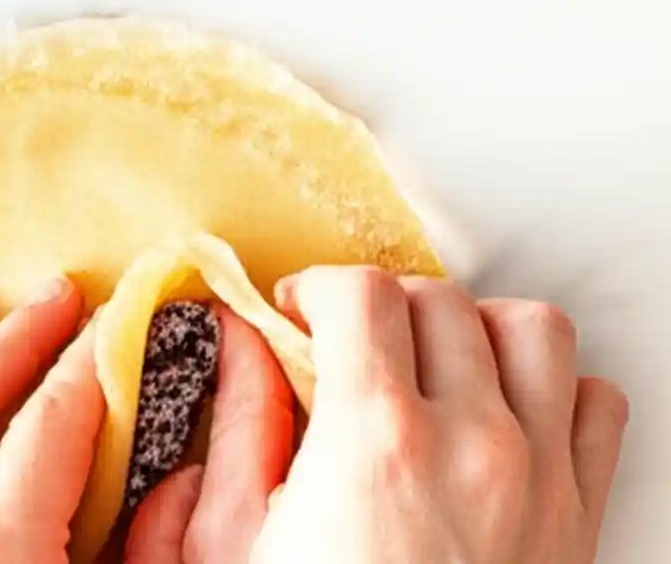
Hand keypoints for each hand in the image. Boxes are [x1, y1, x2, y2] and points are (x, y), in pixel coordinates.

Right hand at [247, 268, 629, 563]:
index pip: (360, 293)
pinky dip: (553, 388)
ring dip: (474, 328)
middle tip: (347, 345)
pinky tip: (501, 411)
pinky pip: (595, 402)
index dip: (315, 290)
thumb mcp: (234, 539)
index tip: (298, 315)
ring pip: (531, 329)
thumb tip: (240, 341)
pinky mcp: (579, 515)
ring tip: (431, 364)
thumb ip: (239, 422)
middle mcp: (472, 442)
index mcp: (373, 438)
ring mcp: (540, 476)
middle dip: (379, 308)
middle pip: (437, 299)